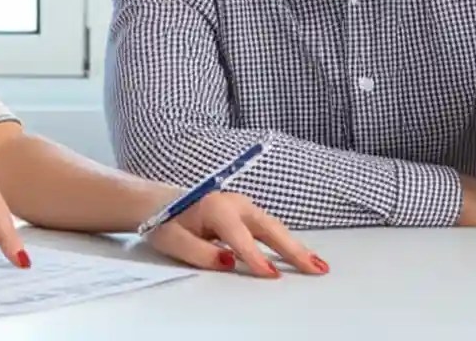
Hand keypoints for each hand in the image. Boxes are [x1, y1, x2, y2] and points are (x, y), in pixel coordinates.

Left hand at [142, 191, 328, 277]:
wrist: (158, 201)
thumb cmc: (164, 220)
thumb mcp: (172, 240)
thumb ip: (200, 253)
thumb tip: (230, 262)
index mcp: (215, 207)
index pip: (240, 236)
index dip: (255, 257)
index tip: (271, 275)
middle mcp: (235, 203)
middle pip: (268, 228)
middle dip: (292, 249)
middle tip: (315, 268)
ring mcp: (243, 207)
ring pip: (273, 227)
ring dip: (295, 246)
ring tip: (317, 265)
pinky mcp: (245, 214)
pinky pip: (269, 228)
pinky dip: (286, 241)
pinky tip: (300, 255)